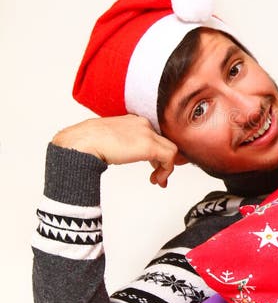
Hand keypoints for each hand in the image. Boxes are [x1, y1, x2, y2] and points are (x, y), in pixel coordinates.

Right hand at [52, 115, 187, 187]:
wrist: (82, 143)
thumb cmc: (86, 142)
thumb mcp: (108, 140)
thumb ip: (119, 144)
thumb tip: (119, 154)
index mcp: (132, 121)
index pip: (153, 136)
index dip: (156, 153)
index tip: (153, 166)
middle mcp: (142, 124)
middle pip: (163, 142)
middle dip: (163, 162)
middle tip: (158, 176)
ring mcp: (147, 133)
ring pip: (170, 149)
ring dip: (166, 168)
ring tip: (157, 180)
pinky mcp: (149, 145)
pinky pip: (170, 157)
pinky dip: (166, 170)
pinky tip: (156, 179)